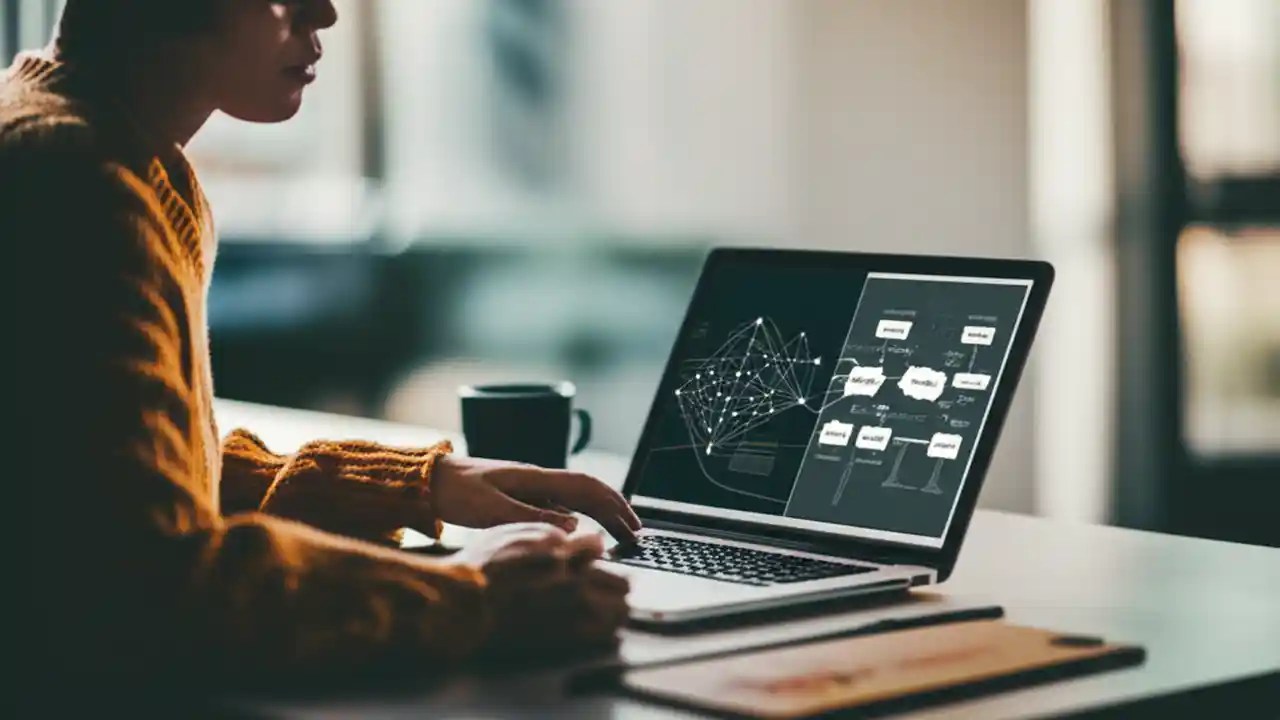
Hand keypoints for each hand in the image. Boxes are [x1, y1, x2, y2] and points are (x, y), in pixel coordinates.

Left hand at [432, 455, 641, 542]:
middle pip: (587, 492)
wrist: (426, 480)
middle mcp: (537, 479)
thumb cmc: (455, 491)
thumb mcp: (491, 509)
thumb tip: (573, 525)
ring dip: (599, 514)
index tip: (632, 525)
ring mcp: (530, 487)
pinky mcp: (519, 496)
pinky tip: (581, 531)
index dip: (613, 505)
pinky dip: (578, 518)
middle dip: (615, 511)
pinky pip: (558, 505)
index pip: (586, 487)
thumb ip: (532, 517)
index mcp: (535, 477)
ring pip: (575, 498)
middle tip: (636, 535)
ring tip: (618, 534)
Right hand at [448, 523, 630, 659]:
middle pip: (621, 581)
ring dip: (613, 604)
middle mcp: (575, 582)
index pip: (597, 546)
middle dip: (612, 579)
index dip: (590, 550)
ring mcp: (573, 613)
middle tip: (600, 583)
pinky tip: (592, 625)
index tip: (586, 557)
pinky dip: (604, 627)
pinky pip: (606, 633)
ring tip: (601, 606)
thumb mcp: (510, 533)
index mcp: (562, 553)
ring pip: (620, 609)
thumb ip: (547, 533)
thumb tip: (571, 537)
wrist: (464, 610)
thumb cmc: (480, 569)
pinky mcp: (568, 638)